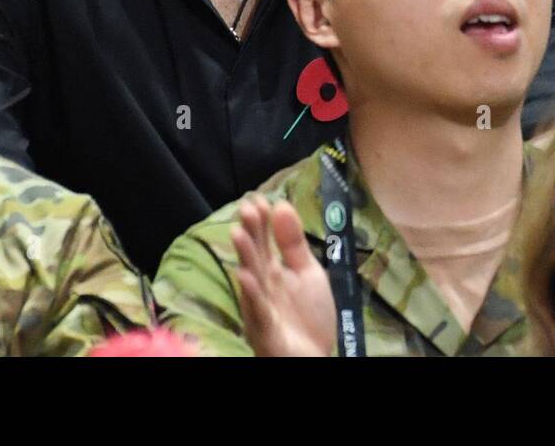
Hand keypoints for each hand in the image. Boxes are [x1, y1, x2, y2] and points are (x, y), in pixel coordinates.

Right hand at [231, 196, 335, 356]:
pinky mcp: (266, 331)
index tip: (258, 198)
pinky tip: (244, 275)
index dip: (261, 221)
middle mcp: (262, 289)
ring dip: (245, 258)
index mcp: (272, 273)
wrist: (316, 356)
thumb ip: (294, 243)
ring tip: (238, 233)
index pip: (264, 242)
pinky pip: (258, 311)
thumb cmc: (308, 316)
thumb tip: (281, 205)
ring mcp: (262, 310)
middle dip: (250, 233)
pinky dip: (251, 294)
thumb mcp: (307, 272)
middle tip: (246, 208)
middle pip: (255, 258)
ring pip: (251, 281)